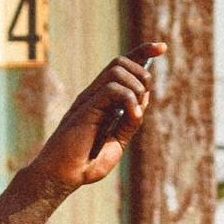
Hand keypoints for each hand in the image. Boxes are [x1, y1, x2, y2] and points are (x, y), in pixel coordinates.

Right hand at [30, 46, 164, 192]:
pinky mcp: (86, 107)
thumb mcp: (116, 144)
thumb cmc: (84, 164)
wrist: (61, 177)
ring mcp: (89, 99)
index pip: (122, 67)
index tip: (162, 47)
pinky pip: (113, 88)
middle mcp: (94, 94)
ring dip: (136, 86)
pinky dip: (129, 99)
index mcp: (101, 100)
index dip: (143, 53)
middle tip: (144, 100)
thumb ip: (129, 124)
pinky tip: (131, 116)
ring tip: (135, 112)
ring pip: (117, 69)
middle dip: (142, 73)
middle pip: (121, 61)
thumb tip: (143, 102)